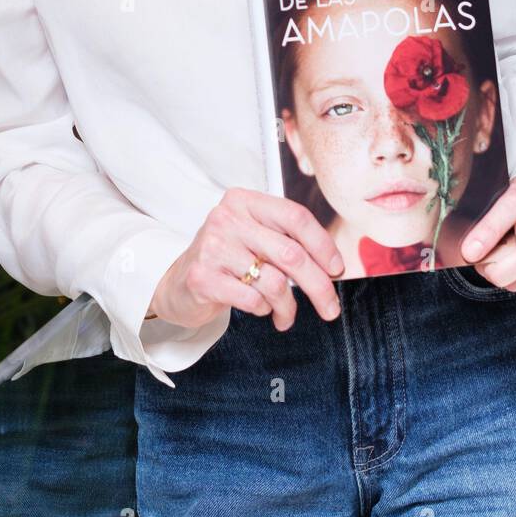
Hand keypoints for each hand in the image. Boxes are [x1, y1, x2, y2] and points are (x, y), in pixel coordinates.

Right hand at [148, 188, 344, 331]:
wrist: (178, 284)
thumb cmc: (226, 260)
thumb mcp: (253, 236)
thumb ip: (285, 240)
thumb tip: (333, 265)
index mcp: (244, 200)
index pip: (295, 217)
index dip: (323, 244)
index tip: (337, 269)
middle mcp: (227, 218)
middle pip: (291, 253)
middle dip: (318, 285)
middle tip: (330, 307)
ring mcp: (213, 246)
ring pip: (275, 281)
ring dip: (288, 306)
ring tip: (286, 315)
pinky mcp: (203, 278)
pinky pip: (253, 299)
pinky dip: (265, 310)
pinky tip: (260, 309)